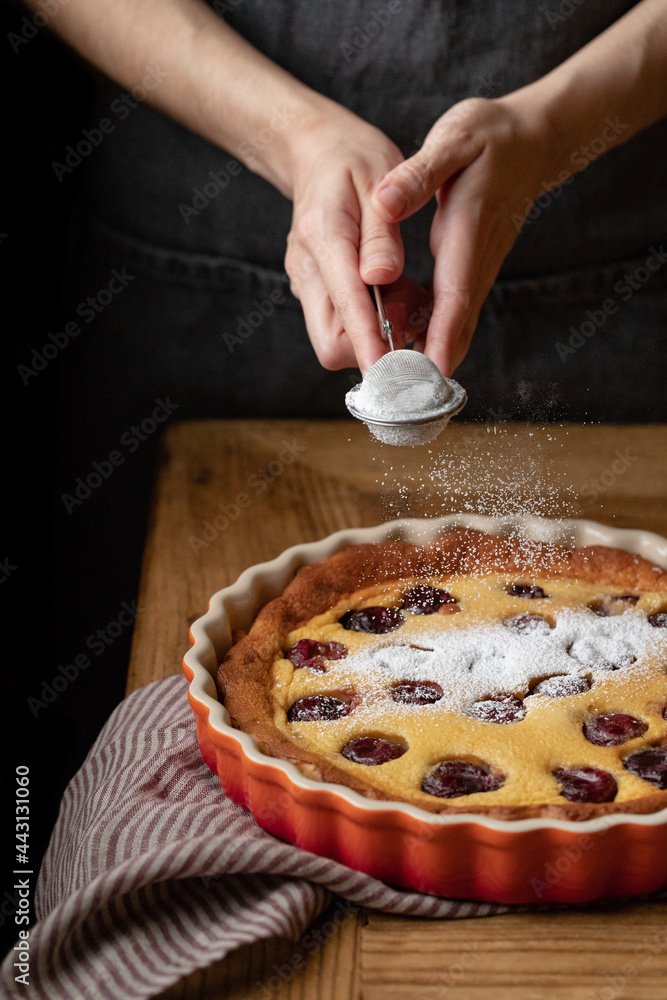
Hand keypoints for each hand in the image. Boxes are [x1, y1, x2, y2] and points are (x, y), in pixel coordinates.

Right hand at [284, 106, 431, 372]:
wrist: (314, 149)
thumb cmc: (353, 158)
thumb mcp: (377, 178)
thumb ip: (381, 234)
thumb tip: (383, 278)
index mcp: (324, 239)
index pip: (344, 311)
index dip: (370, 346)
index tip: (392, 375)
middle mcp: (308, 270)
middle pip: (332, 343)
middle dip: (374, 345)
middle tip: (411, 311)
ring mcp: (308, 284)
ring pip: (336, 339)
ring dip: (377, 332)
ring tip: (406, 290)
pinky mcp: (316, 289)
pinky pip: (342, 323)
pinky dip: (372, 319)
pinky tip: (394, 288)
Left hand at [371, 96, 550, 374]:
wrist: (532, 138)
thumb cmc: (489, 135)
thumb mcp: (453, 139)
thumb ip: (420, 173)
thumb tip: (386, 202)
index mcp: (468, 229)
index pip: (455, 293)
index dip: (442, 336)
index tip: (430, 371)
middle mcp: (478, 256)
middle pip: (459, 321)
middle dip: (436, 362)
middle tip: (407, 398)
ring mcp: (481, 265)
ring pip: (460, 320)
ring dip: (437, 353)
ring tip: (402, 385)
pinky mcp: (477, 265)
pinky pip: (458, 308)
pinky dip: (440, 333)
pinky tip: (414, 349)